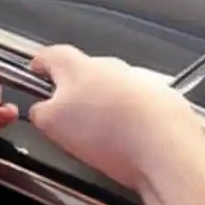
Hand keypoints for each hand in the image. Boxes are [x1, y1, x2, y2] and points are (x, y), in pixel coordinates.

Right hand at [29, 45, 204, 189]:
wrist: (166, 150)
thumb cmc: (108, 134)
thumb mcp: (51, 126)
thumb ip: (39, 111)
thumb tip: (40, 109)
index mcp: (77, 67)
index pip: (52, 54)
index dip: (41, 63)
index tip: (37, 69)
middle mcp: (111, 66)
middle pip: (85, 71)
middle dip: (76, 90)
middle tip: (69, 117)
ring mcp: (141, 80)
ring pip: (115, 88)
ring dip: (107, 104)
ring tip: (103, 136)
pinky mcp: (167, 99)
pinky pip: (142, 105)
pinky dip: (134, 118)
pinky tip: (131, 141)